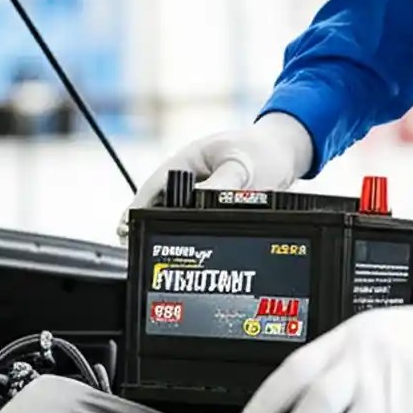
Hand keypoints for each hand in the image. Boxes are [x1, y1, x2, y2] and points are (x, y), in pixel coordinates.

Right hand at [117, 112, 312, 241]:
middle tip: (144, 254)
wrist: (286, 151)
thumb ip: (221, 184)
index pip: (150, 189)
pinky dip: (192, 234)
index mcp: (184, 162)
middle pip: (157, 207)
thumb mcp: (242, 166)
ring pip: (175, 217)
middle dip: (150, 228)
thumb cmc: (264, 151)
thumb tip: (197, 207)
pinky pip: (194, 222)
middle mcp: (186, 177)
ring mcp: (198, 191)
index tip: (126, 232)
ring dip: (170, 233)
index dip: (135, 212)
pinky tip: (193, 254)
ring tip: (164, 261)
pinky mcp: (211, 205)